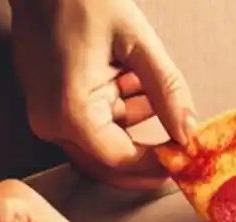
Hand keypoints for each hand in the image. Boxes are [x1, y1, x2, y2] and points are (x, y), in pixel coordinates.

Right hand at [10, 0, 195, 186]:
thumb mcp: (138, 43)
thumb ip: (167, 91)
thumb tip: (188, 131)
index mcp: (71, 112)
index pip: (121, 159)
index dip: (157, 164)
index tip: (184, 159)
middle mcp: (52, 123)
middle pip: (107, 164)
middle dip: (146, 160)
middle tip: (180, 153)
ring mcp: (47, 115)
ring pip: (101, 145)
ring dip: (134, 130)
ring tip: (156, 96)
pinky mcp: (50, 103)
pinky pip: (90, 124)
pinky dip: (119, 113)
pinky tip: (135, 85)